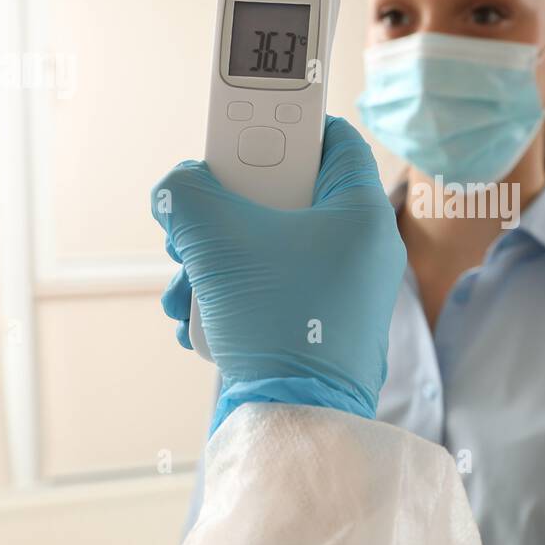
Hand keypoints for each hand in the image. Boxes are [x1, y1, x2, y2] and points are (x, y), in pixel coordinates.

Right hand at [152, 116, 406, 432]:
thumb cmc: (277, 322)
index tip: (244, 130)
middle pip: (287, 197)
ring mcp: (345, 292)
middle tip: (197, 219)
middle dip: (228, 208)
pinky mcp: (323, 328)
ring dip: (217, 259)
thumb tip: (181, 190)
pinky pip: (273, 289)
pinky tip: (198, 317)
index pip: (332, 137)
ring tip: (187, 282)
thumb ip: (188, 194)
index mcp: (361, 212)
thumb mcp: (216, 240)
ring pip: (271, 248)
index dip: (285, 123)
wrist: (295, 421)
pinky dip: (232, 295)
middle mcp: (362, 249)